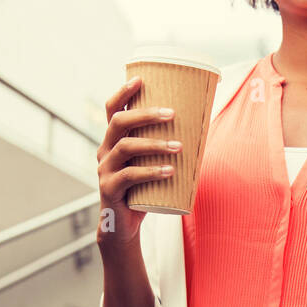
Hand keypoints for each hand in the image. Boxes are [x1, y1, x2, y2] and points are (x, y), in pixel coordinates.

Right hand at [97, 76, 180, 244]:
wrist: (123, 227)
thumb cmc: (142, 192)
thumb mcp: (151, 166)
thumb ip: (164, 149)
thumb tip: (201, 130)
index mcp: (113, 141)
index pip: (112, 110)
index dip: (123, 93)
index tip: (140, 79)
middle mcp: (105, 151)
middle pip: (119, 123)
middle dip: (145, 114)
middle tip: (172, 114)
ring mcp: (105, 170)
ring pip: (126, 147)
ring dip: (155, 144)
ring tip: (179, 147)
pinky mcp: (109, 189)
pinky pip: (130, 176)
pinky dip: (152, 172)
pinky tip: (170, 171)